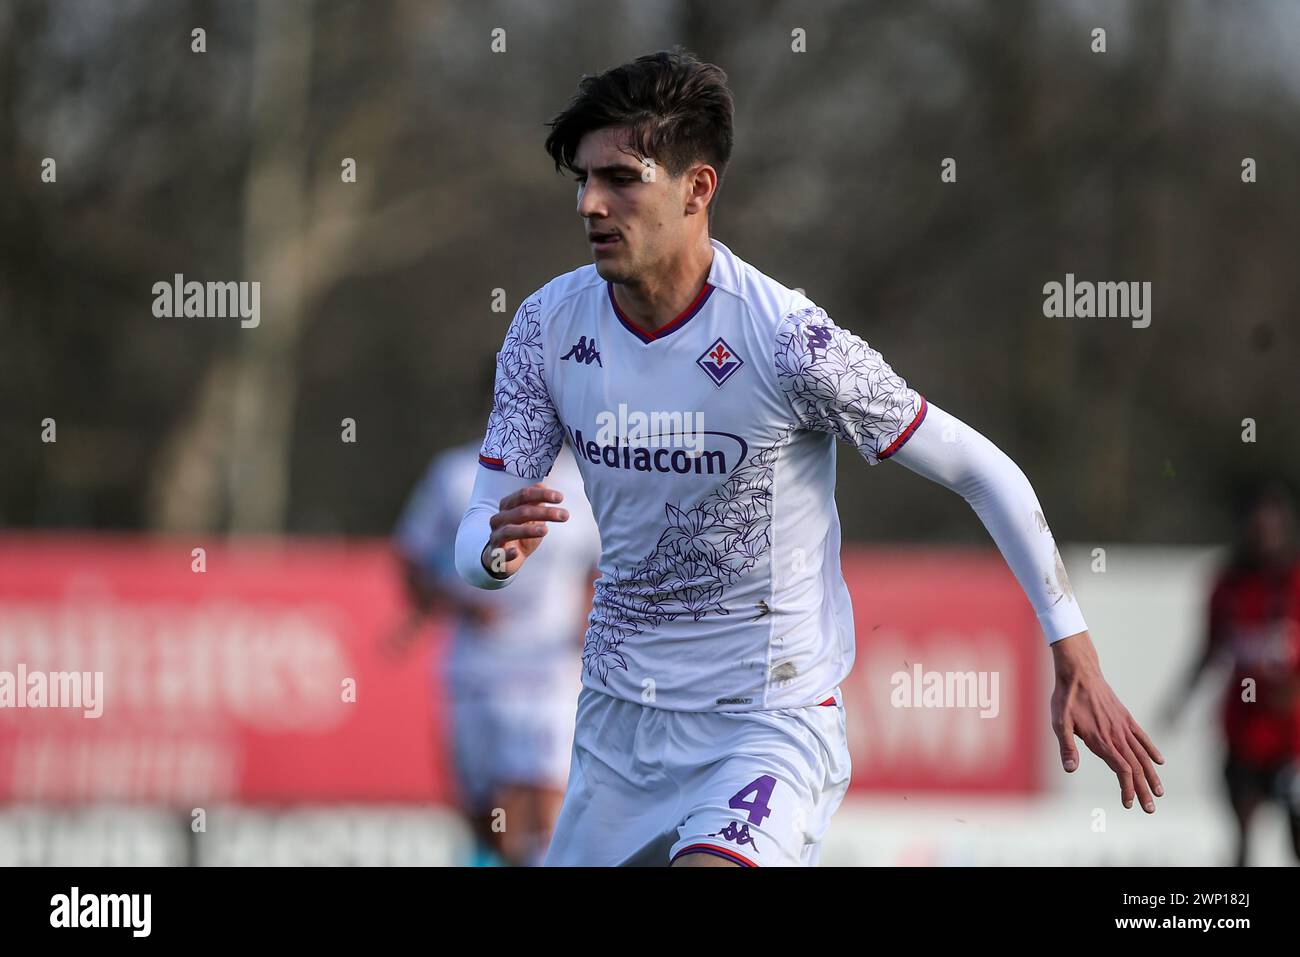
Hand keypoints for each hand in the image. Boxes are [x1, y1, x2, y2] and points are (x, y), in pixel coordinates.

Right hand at [481, 484, 568, 578]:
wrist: (504, 558)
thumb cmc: (519, 534)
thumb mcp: (530, 516)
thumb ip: (536, 501)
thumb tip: (543, 484)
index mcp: (508, 506)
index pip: (524, 495)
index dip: (542, 494)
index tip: (560, 497)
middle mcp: (499, 519)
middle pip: (521, 511)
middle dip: (544, 512)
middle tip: (563, 515)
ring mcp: (496, 536)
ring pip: (509, 530)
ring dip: (528, 530)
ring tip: (546, 530)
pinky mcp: (495, 554)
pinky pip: (499, 553)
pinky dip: (507, 552)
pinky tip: (516, 552)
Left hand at [1050, 631, 1165, 812]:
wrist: (1079, 672)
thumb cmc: (1066, 698)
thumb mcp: (1059, 723)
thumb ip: (1066, 747)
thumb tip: (1070, 769)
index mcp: (1101, 740)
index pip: (1121, 770)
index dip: (1127, 788)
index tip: (1129, 804)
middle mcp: (1116, 735)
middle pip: (1135, 767)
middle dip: (1143, 790)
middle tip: (1150, 810)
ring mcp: (1123, 726)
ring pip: (1142, 755)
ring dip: (1151, 775)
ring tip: (1159, 792)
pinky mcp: (1125, 718)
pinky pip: (1142, 737)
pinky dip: (1151, 750)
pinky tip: (1159, 762)